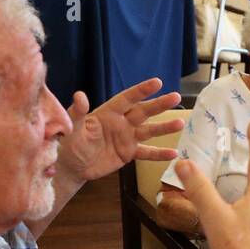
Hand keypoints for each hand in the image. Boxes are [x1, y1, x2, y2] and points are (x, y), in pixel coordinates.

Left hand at [58, 77, 182, 184]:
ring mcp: (126, 138)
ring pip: (149, 131)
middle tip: (176, 97)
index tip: (157, 82)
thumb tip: (80, 95)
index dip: (141, 91)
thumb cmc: (69, 143)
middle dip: (159, 105)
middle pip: (143, 112)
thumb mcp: (72, 127)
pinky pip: (146, 153)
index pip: (127, 99)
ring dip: (164, 128)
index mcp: (108, 113)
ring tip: (180, 123)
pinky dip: (159, 154)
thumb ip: (78, 112)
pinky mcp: (128, 154)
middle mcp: (121, 123)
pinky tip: (174, 154)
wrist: (72, 166)